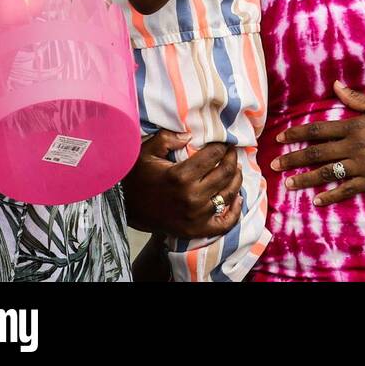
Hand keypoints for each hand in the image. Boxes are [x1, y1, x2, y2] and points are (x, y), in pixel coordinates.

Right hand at [121, 130, 242, 237]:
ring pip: (229, 193)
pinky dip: (235, 211)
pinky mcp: (196, 229)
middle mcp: (192, 196)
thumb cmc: (137, 177)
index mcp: (180, 176)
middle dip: (232, 158)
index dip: (222, 146)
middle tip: (231, 152)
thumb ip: (167, 139)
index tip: (224, 142)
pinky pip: (225, 223)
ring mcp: (196, 215)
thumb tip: (190, 135)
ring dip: (237, 178)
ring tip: (235, 169)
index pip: (214, 155)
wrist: (126, 209)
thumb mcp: (145, 153)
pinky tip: (238, 198)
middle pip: (226, 173)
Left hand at [272, 82, 364, 206]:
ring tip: (289, 184)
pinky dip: (331, 196)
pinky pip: (346, 190)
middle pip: (318, 153)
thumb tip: (335, 86)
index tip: (281, 137)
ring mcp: (362, 166)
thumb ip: (356, 99)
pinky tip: (317, 201)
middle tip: (275, 164)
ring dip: (306, 179)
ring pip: (327, 173)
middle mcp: (355, 147)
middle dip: (294, 158)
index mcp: (355, 126)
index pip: (319, 130)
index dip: (298, 133)